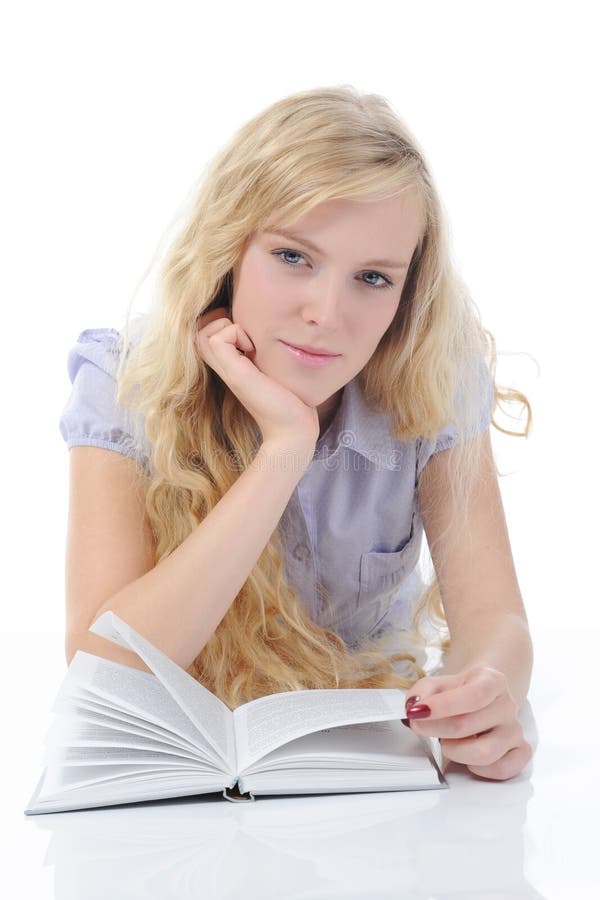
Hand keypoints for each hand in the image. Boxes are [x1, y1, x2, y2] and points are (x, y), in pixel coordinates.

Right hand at [196, 307, 320, 446]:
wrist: (294, 428)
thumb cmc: (290, 399)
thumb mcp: (271, 367)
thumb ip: (262, 352)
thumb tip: (268, 325)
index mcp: (229, 365)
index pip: (204, 332)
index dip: (219, 323)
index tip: (247, 335)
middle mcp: (223, 368)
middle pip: (198, 330)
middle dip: (220, 320)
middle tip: (247, 336)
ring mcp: (226, 371)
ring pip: (202, 332)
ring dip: (227, 327)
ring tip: (250, 343)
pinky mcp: (235, 374)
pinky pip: (218, 339)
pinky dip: (236, 334)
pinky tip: (254, 351)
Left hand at [402, 665, 532, 780]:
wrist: (484, 696)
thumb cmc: (461, 692)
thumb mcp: (440, 684)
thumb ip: (423, 691)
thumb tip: (414, 706)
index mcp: (493, 681)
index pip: (474, 695)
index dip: (444, 706)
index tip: (418, 712)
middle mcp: (508, 705)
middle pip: (470, 725)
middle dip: (436, 729)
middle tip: (420, 726)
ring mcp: (515, 730)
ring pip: (485, 753)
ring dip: (456, 751)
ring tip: (447, 742)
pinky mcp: (520, 751)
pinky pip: (502, 769)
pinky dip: (479, 768)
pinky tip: (468, 757)